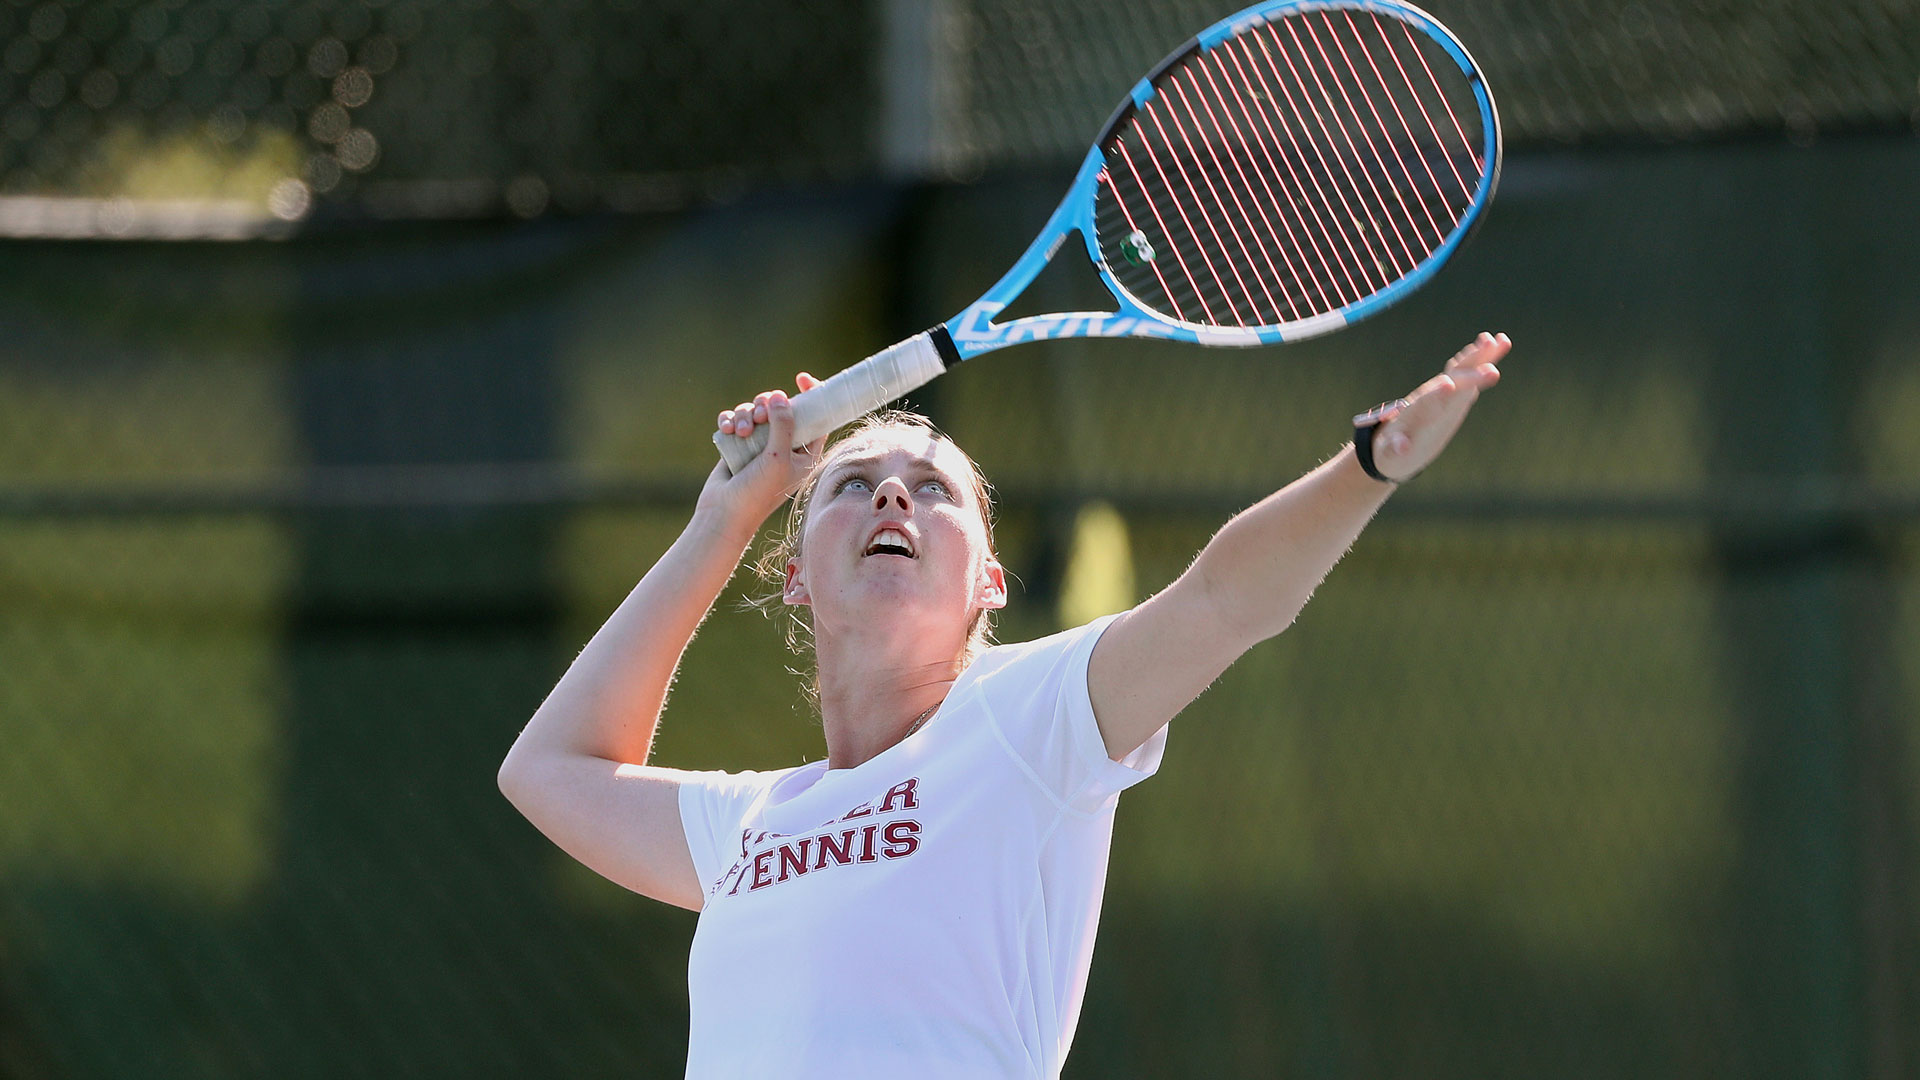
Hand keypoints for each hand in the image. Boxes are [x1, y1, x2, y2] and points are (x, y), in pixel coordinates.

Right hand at [695, 373, 826, 526]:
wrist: (724, 512)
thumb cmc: (758, 491)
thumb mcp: (778, 456)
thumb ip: (784, 424)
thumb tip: (781, 395)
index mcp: (805, 453)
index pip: (816, 418)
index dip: (813, 395)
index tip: (802, 378)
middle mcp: (784, 447)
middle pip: (782, 409)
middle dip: (768, 405)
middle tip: (761, 415)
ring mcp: (761, 445)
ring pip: (756, 411)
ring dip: (746, 414)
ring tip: (741, 431)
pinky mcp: (739, 444)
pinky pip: (736, 419)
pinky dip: (730, 420)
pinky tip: (728, 429)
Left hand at [1365, 332, 1508, 481]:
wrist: (1393, 440)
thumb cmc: (1390, 450)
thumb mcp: (1388, 454)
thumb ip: (1393, 450)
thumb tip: (1402, 447)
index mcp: (1415, 412)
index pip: (1428, 402)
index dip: (1437, 395)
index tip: (1447, 386)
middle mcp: (1430, 395)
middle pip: (1451, 381)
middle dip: (1468, 375)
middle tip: (1491, 368)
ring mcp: (1443, 390)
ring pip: (1463, 370)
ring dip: (1479, 356)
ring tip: (1498, 339)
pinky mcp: (1454, 391)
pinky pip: (1470, 373)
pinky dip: (1483, 360)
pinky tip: (1496, 342)